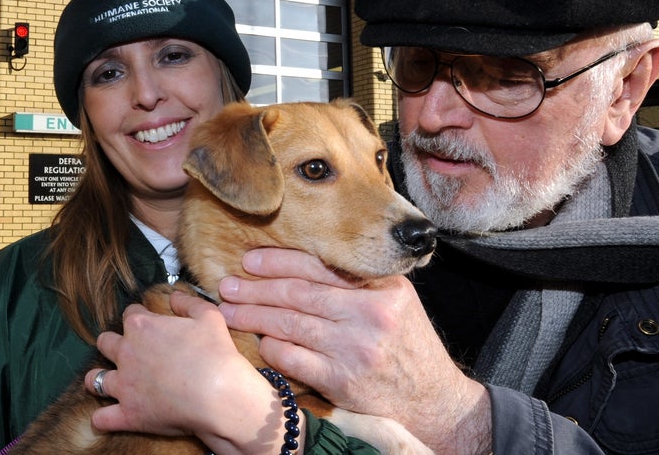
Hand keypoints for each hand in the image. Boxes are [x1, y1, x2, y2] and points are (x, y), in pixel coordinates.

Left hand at [90, 291, 303, 454]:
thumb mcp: (209, 316)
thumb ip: (188, 303)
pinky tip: (108, 418)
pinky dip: (103, 419)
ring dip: (98, 379)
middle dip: (112, 344)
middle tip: (127, 351)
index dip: (139, 317)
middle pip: (105, 342)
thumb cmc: (216, 353)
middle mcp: (126, 353)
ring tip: (106, 382)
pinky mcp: (128, 414)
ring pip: (94, 380)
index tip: (148, 324)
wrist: (219, 395)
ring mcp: (123, 385)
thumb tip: (174, 296)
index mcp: (142, 327)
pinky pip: (101, 419)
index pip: (130, 314)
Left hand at [218, 248, 491, 453]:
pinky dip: (273, 349)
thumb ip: (358, 281)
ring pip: (291, 325)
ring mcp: (355, 349)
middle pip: (299, 295)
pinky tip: (259, 342)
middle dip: (256, 289)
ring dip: (254, 317)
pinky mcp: (342, 381)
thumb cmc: (408, 343)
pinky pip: (294, 360)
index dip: (279, 261)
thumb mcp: (397, 300)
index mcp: (383, 287)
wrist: (432, 398)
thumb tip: (301, 263)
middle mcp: (370, 315)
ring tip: (229, 311)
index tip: (250, 260)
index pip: (319, 267)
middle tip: (227, 285)